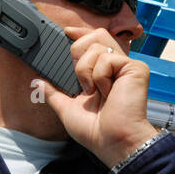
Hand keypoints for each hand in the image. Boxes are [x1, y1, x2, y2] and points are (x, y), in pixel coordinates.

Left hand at [37, 27, 157, 167]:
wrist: (112, 140)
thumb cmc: (96, 130)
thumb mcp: (67, 109)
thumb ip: (54, 93)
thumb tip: (38, 82)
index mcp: (102, 73)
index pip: (94, 41)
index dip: (80, 33)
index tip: (66, 32)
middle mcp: (116, 67)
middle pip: (96, 35)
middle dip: (79, 53)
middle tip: (81, 79)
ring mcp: (127, 66)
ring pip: (97, 46)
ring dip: (86, 71)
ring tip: (95, 91)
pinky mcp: (136, 68)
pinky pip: (107, 59)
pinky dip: (100, 77)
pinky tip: (107, 92)